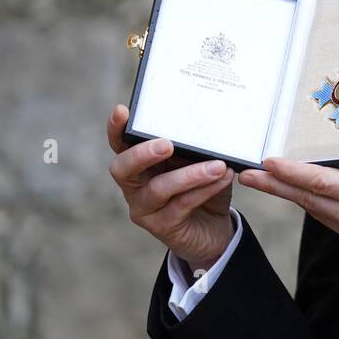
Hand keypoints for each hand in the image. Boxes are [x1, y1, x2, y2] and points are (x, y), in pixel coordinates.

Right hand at [106, 104, 235, 272]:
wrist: (214, 227)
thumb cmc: (203, 187)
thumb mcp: (198, 163)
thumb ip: (194, 148)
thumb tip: (206, 126)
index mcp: (139, 163)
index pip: (120, 144)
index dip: (115, 129)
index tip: (122, 111)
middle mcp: (134, 185)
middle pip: (122, 168)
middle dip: (142, 154)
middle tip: (166, 144)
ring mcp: (144, 208)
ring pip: (158, 188)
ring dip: (189, 175)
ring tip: (217, 166)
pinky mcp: (162, 226)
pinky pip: (182, 204)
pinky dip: (204, 189)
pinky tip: (223, 178)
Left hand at [238, 87, 338, 288]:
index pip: (319, 182)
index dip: (289, 172)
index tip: (266, 163)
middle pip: (305, 200)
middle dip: (274, 187)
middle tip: (247, 176)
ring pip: (316, 213)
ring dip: (292, 197)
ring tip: (271, 184)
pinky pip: (332, 224)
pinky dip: (316, 210)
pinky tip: (313, 202)